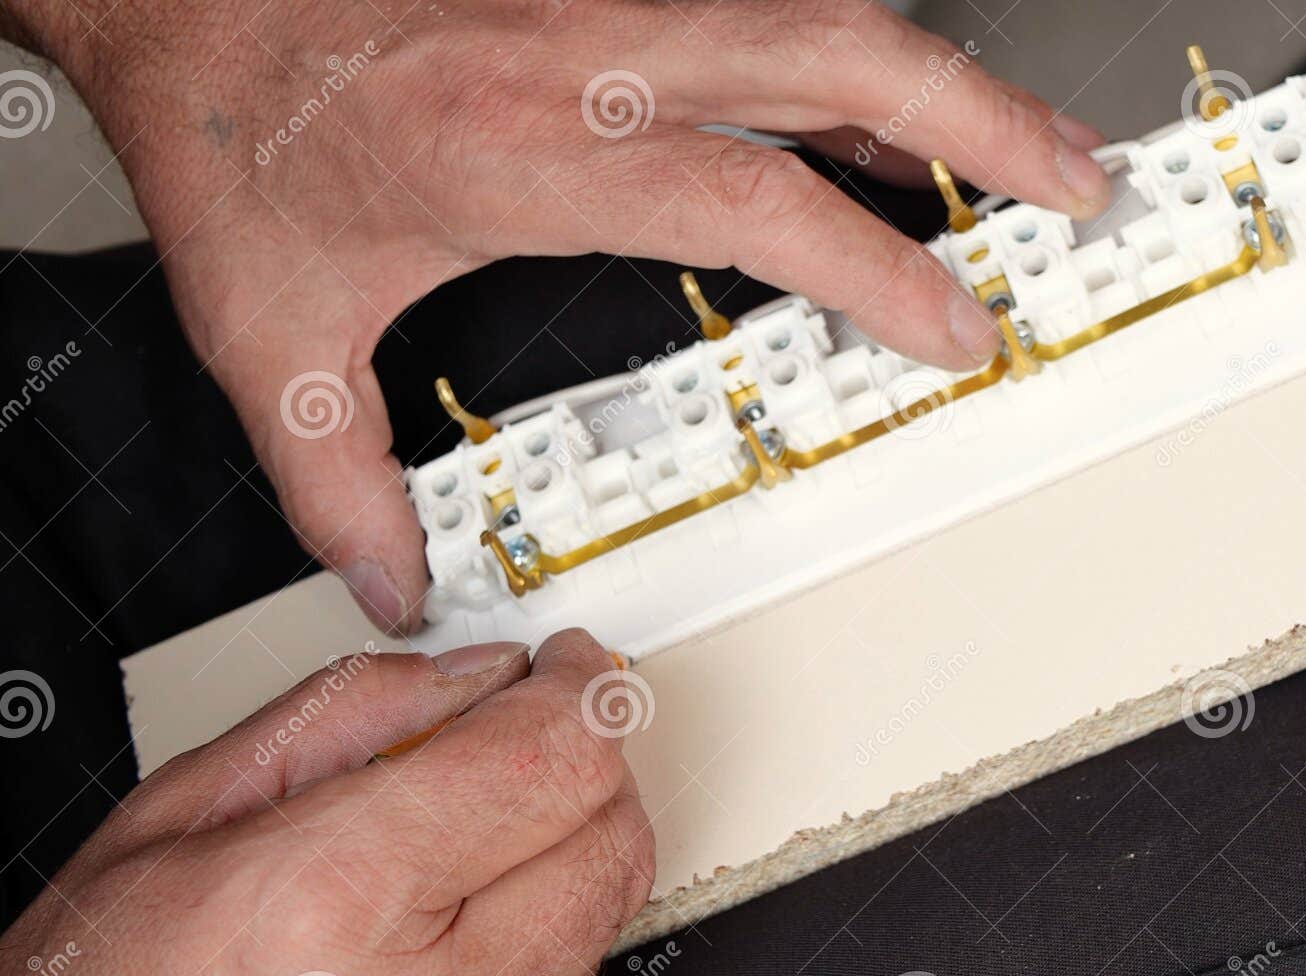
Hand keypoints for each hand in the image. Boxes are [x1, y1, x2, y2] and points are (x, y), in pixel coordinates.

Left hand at [0, 0, 1106, 631]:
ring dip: (944, 81)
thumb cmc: (230, 130)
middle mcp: (590, 50)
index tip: (953, 327)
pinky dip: (857, 53)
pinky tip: (897, 101)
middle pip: (842, 60)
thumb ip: (335, 480)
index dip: (876, 268)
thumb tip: (394, 587)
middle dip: (985, 125)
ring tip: (1034, 141)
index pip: (754, 204)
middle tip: (1075, 189)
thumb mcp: (265, 328)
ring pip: (825, 15)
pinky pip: (770, 5)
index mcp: (529, 151)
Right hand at [0, 630, 654, 975]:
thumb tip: (475, 675)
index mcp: (332, 904)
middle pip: (610, 839)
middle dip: (588, 761)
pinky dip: (543, 924)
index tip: (567, 666)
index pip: (546, 763)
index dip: (579, 691)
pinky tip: (462, 910)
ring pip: (604, 915)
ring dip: (565, 844)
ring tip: (471, 828)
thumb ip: (352, 715)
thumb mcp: (185, 813)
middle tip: (532, 726)